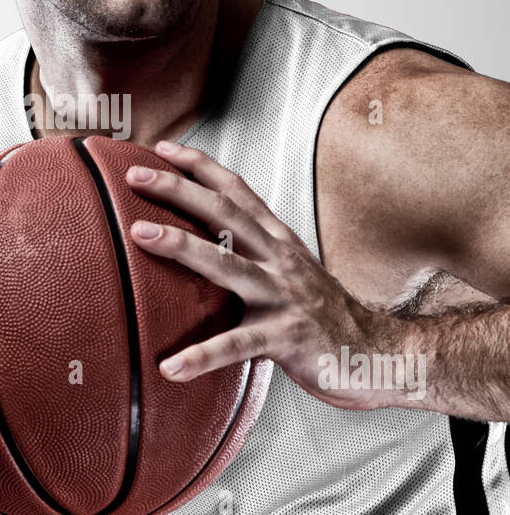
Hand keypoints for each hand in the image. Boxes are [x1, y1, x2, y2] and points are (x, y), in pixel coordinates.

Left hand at [125, 140, 401, 410]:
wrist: (380, 354)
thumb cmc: (325, 318)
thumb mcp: (290, 274)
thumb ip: (254, 256)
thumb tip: (206, 245)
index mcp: (278, 241)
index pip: (236, 190)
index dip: (199, 166)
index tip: (160, 147)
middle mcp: (279, 259)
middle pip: (224, 212)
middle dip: (178, 189)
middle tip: (133, 176)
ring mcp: (283, 296)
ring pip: (226, 263)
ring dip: (180, 245)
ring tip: (139, 235)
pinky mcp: (286, 337)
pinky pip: (236, 345)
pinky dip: (201, 356)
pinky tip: (169, 366)